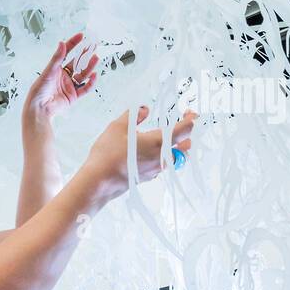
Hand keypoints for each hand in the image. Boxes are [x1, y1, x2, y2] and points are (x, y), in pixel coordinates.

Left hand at [24, 31, 98, 121]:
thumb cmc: (39, 90)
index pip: (66, 53)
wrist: (39, 108)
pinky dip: (90, 83)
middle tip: (94, 45)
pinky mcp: (73, 96)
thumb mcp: (48, 72)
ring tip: (96, 58)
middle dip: (85, 54)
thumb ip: (57, 58)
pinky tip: (94, 75)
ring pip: (82, 74)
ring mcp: (69, 86)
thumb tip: (62, 43)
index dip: (73, 44)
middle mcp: (63, 76)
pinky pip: (84, 88)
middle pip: (77, 63)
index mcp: (55, 69)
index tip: (81, 35)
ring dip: (89, 67)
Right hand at [79, 105, 196, 202]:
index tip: (190, 114)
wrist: (99, 181)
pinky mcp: (148, 177)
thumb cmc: (108, 154)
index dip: (191, 120)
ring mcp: (156, 170)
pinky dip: (163, 158)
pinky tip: (150, 154)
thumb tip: (144, 109)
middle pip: (185, 147)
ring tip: (166, 141)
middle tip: (180, 127)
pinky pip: (162, 167)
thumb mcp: (118, 127)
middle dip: (186, 136)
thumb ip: (133, 115)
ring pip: (175, 159)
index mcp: (158, 142)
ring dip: (176, 149)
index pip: (185, 130)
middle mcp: (162, 157)